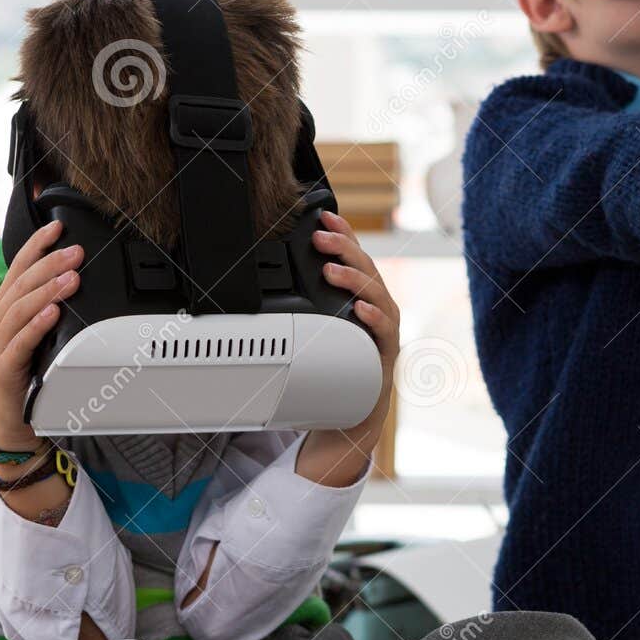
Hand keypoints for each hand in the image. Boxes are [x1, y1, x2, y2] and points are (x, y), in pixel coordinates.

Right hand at [0, 220, 81, 451]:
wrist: (8, 420)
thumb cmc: (24, 374)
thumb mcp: (33, 334)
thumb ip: (45, 308)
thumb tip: (73, 278)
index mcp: (1, 310)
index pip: (18, 269)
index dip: (36, 246)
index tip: (58, 227)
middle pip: (20, 285)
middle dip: (49, 264)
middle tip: (76, 252)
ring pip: (20, 310)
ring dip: (47, 291)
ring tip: (71, 278)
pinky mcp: (2, 370)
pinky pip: (19, 344)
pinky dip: (36, 326)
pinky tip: (53, 313)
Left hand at [298, 209, 401, 485]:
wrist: (349, 422)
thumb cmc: (331, 375)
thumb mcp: (313, 337)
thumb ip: (299, 314)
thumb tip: (255, 289)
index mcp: (360, 302)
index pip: (355, 260)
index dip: (343, 236)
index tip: (323, 217)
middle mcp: (376, 314)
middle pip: (368, 272)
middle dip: (346, 251)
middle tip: (323, 239)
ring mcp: (383, 336)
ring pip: (378, 297)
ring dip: (355, 281)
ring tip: (332, 270)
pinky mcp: (385, 359)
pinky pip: (385, 335)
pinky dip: (373, 319)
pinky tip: (360, 310)